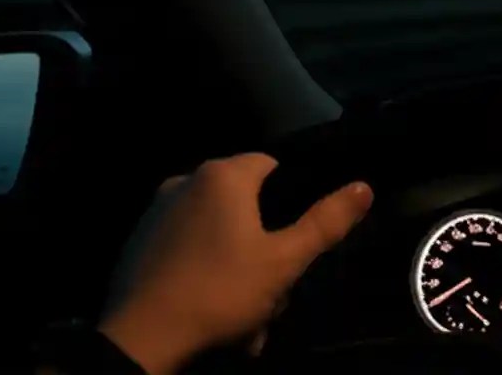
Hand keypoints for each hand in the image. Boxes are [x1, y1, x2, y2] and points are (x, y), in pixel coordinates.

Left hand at [98, 153, 372, 374]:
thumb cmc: (220, 290)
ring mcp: (156, 210)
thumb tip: (364, 186)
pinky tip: (210, 305)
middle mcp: (185, 180)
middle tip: (272, 287)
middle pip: (243, 203)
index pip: (271, 164)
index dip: (291, 198)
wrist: (141, 337)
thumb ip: (325, 222)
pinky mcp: (137, 241)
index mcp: (222, 175)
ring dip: (234, 262)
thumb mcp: (283, 262)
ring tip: (244, 310)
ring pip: (215, 229)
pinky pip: (186, 246)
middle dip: (262, 243)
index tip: (296, 238)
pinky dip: (202, 269)